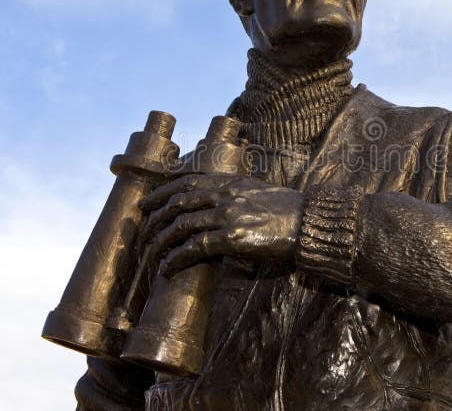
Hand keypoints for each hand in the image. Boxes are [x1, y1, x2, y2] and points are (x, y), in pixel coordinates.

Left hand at [139, 173, 303, 277]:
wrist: (308, 223)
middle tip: (143, 232)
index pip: (186, 183)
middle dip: (155, 219)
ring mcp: (228, 216)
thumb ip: (232, 193)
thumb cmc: (286, 210)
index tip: (146, 204)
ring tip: (152, 254)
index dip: (161, 193)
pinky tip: (168, 267)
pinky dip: (176, 258)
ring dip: (161, 241)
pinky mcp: (234, 238)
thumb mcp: (256, 191)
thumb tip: (214, 202)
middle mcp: (225, 196)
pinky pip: (195, 248)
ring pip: (182, 226)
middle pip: (178, 204)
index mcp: (229, 183)